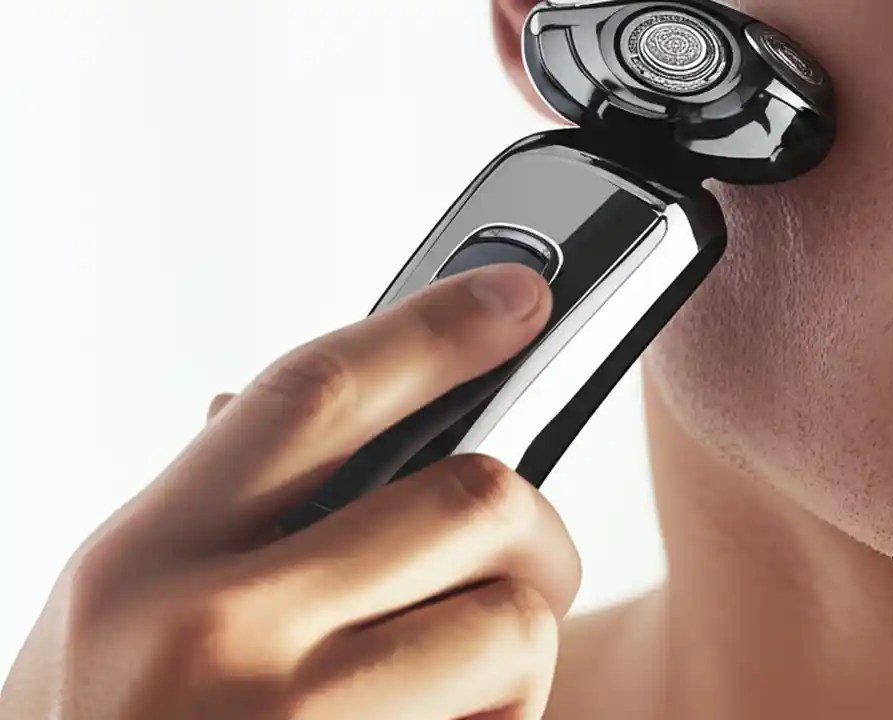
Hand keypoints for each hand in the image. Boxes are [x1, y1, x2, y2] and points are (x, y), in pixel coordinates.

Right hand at [0, 264, 581, 719]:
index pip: (319, 391)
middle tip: (519, 550)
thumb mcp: (110, 612)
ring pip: (518, 620)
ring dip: (518, 643)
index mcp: (148, 557)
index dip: (437, 324)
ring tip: (451, 677)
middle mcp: (216, 635)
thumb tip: (260, 403)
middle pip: (471, 495)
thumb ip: (206, 510)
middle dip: (530, 522)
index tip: (518, 299)